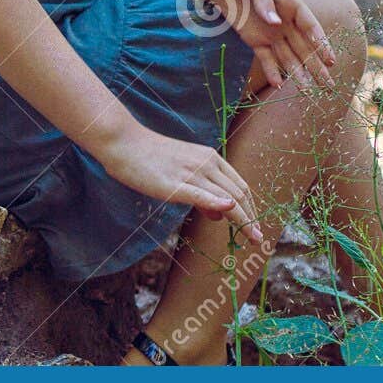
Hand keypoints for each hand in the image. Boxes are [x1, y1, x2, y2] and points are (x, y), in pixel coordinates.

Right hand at [95, 123, 265, 245]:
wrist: (124, 142)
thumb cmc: (150, 157)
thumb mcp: (183, 169)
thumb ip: (203, 190)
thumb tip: (221, 213)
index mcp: (210, 157)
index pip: (241, 186)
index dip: (252, 208)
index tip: (256, 227)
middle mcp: (207, 163)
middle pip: (240, 194)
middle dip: (253, 219)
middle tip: (258, 240)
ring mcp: (192, 172)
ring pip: (228, 198)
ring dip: (244, 220)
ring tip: (253, 239)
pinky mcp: (175, 183)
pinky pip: (202, 194)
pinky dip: (219, 203)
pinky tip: (230, 211)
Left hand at [195, 0, 336, 92]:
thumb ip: (264, 0)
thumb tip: (275, 23)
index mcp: (291, 3)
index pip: (310, 26)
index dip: (321, 42)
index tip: (331, 59)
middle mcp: (285, 22)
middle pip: (305, 47)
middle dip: (318, 66)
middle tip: (331, 86)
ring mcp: (270, 32)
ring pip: (289, 56)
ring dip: (299, 73)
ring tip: (310, 92)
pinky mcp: (254, 39)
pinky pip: (266, 58)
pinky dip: (272, 71)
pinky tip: (280, 85)